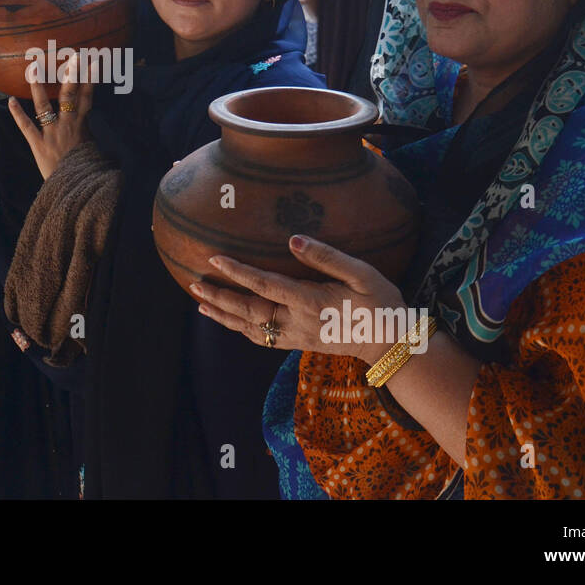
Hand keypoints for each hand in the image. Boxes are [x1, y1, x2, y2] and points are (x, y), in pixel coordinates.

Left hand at [7, 53, 94, 180]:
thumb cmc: (86, 172)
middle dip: (70, 74)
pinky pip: (26, 127)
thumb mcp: (95, 151)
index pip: (88, 97)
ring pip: (43, 106)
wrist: (74, 190)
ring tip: (32, 68)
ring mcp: (51, 134)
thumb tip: (95, 126)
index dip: (91, 77)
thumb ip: (91, 135)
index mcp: (83, 126)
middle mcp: (67, 125)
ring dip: (37, 86)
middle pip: (68, 95)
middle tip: (71, 55)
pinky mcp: (38, 145)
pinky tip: (11, 100)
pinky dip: (18, 114)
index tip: (93, 60)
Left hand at [191, 235, 403, 360]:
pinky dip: (241, 329)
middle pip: (248, 311)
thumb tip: (293, 240)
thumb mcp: (362, 274)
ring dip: (224, 316)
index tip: (215, 258)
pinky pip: (262, 339)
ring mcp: (296, 337)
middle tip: (194, 285)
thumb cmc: (380, 303)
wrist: (391, 345)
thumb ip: (327, 257)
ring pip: (250, 329)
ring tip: (201, 304)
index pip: (264, 285)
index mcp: (310, 302)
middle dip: (219, 298)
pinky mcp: (299, 344)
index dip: (237, 271)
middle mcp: (297, 322)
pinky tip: (230, 320)